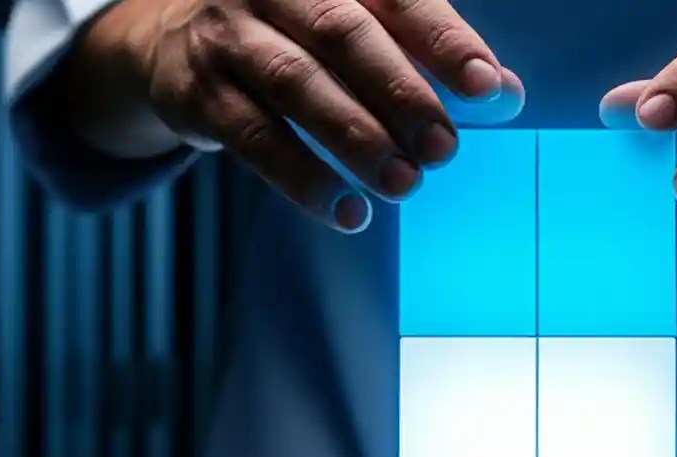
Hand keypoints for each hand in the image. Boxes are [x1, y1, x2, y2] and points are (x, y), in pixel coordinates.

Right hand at [66, 0, 523, 231]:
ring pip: (297, 84)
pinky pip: (253, 137)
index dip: (443, 37)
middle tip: (445, 150)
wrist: (169, 37)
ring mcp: (228, 35)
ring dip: (356, 139)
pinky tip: (345, 210)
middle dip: (402, 94)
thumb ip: (429, 54)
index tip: (486, 85)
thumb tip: (507, 94)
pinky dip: (302, 178)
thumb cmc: (295, 32)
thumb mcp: (361, 26)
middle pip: (344, 34)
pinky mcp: (195, 90)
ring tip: (404, 184)